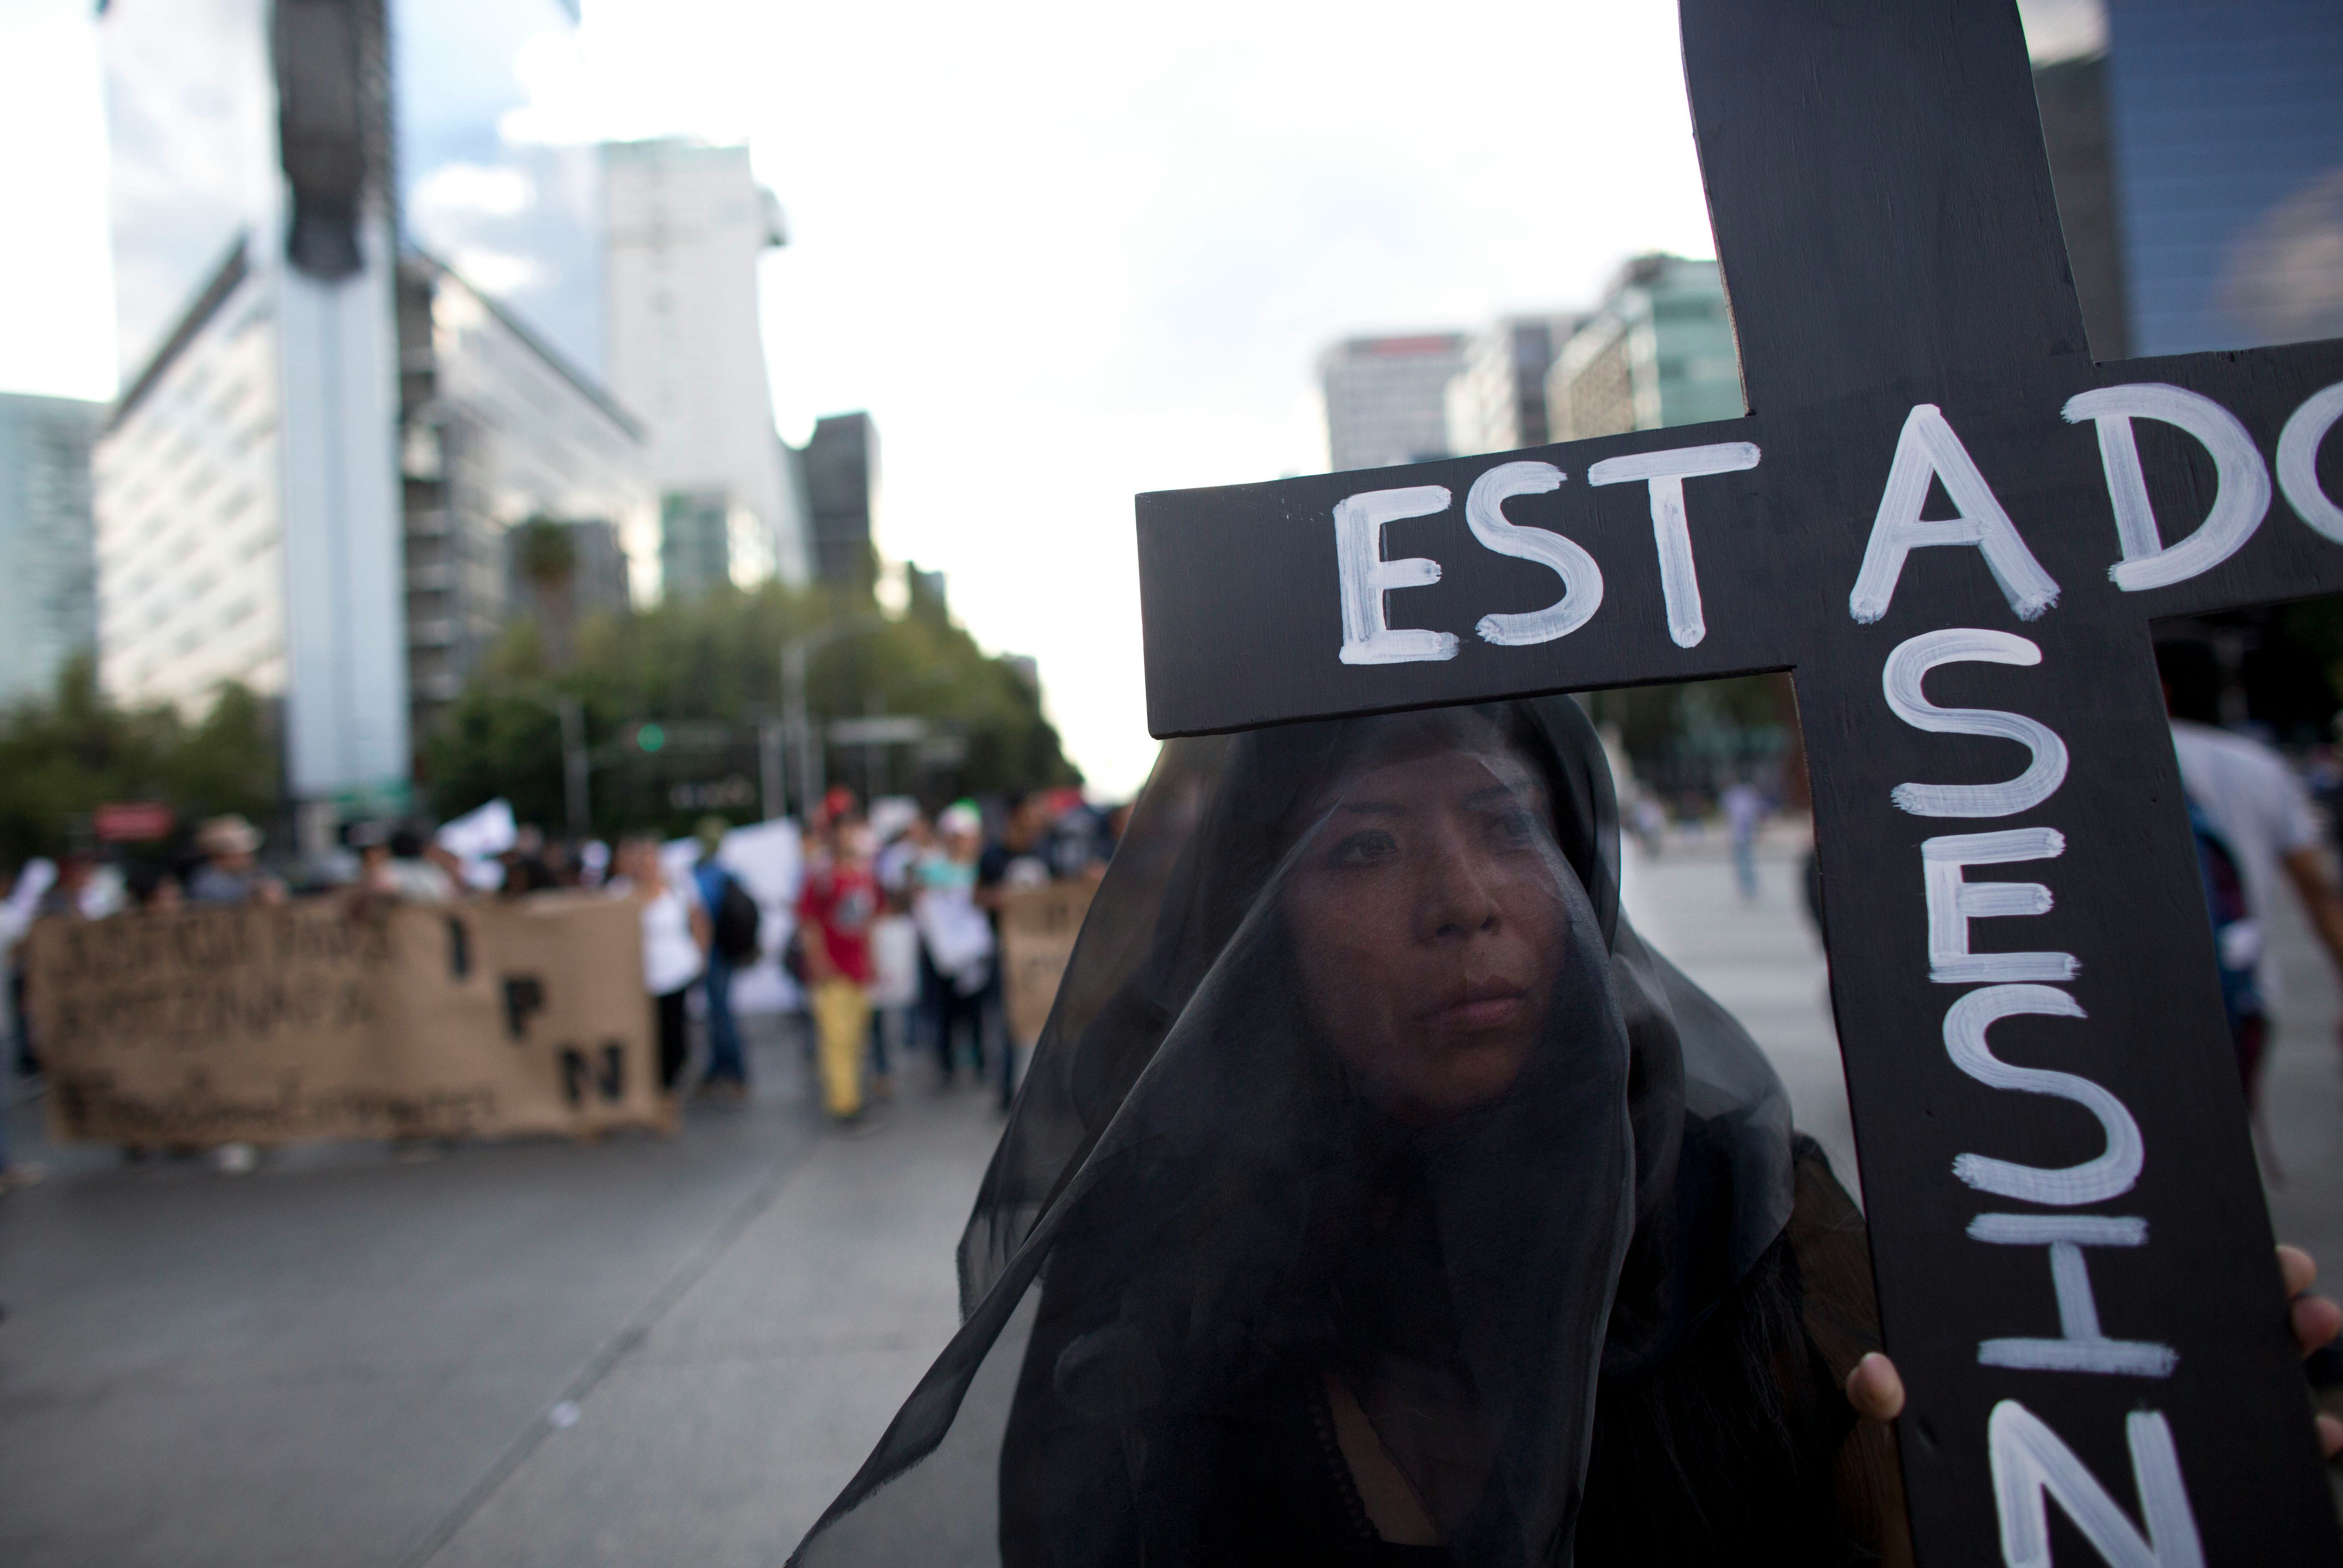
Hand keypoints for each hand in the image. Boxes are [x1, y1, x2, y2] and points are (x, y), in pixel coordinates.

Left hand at [1845, 1244, 2342, 1456]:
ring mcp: (2134, 1426)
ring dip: (2280, 1357)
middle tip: (2292, 1276)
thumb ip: (1885, 1403)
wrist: (1952, 1550)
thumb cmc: (1930, 1481)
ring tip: (2316, 1328)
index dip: (2172, 1256)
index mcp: (2044, 1348)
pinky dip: (2287, 1446)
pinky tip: (2319, 1437)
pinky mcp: (2162, 1485)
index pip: (2113, 1287)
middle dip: (2248, 1294)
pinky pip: (2239, 1460)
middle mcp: (2100, 1378)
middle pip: (2186, 1324)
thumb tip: (1880, 1374)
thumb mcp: (1904, 1432)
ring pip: (2229, 1384)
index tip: (2229, 1235)